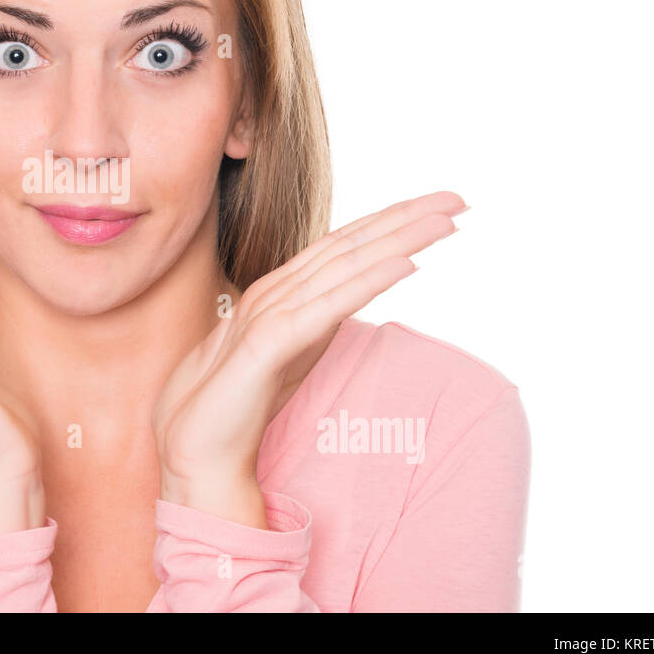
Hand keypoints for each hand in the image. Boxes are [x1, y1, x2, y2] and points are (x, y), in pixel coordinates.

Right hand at [150, 190, 468, 523]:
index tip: (441, 210)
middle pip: (350, 244)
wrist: (195, 455)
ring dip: (398, 238)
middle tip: (459, 198)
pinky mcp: (266, 345)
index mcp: (282, 297)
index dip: (391, 224)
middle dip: (406, 218)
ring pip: (344, 265)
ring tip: (445, 220)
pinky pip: (325, 307)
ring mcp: (269, 317)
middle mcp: (276, 295)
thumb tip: (346, 308)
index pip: (343, 248)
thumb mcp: (283, 359)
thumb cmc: (230, 409)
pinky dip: (367, 281)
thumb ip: (310, 328)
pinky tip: (406, 264)